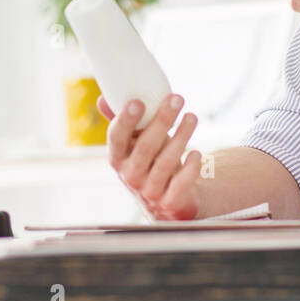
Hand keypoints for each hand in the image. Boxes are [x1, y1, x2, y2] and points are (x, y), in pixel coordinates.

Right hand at [100, 93, 201, 219]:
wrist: (167, 200)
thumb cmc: (151, 162)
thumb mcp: (135, 144)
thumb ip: (123, 123)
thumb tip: (103, 99)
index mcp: (118, 159)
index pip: (116, 138)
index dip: (125, 120)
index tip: (138, 101)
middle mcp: (130, 176)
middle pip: (146, 147)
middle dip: (162, 120)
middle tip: (177, 99)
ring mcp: (150, 191)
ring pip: (166, 162)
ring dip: (181, 136)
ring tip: (191, 117)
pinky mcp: (170, 202)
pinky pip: (181, 183)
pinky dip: (190, 167)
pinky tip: (196, 153)